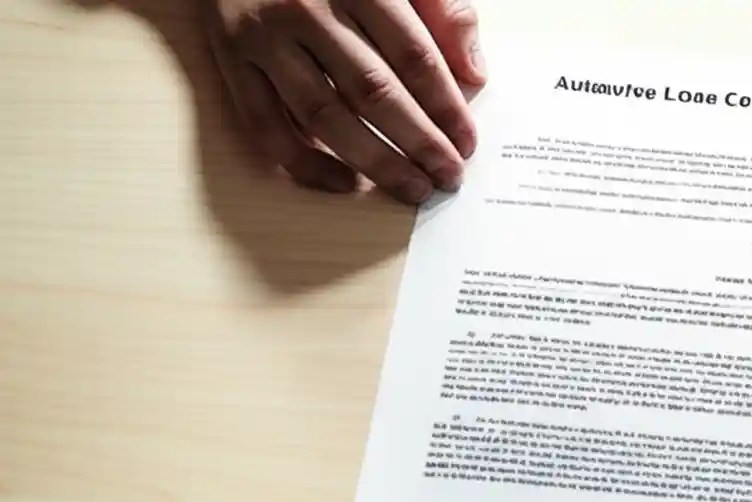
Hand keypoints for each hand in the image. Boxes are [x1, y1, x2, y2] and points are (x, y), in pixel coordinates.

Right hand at [200, 0, 486, 203]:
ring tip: (411, 187)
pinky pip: (266, 124)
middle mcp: (308, 8)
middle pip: (373, 91)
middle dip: (418, 143)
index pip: (414, 56)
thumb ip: (440, 6)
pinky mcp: (231, 58)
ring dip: (374, 160)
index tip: (467, 143)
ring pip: (325, 115)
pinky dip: (305, 162)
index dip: (446, 106)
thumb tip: (474, 71)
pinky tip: (345, 182)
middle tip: (448, 176)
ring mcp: (265, 35)